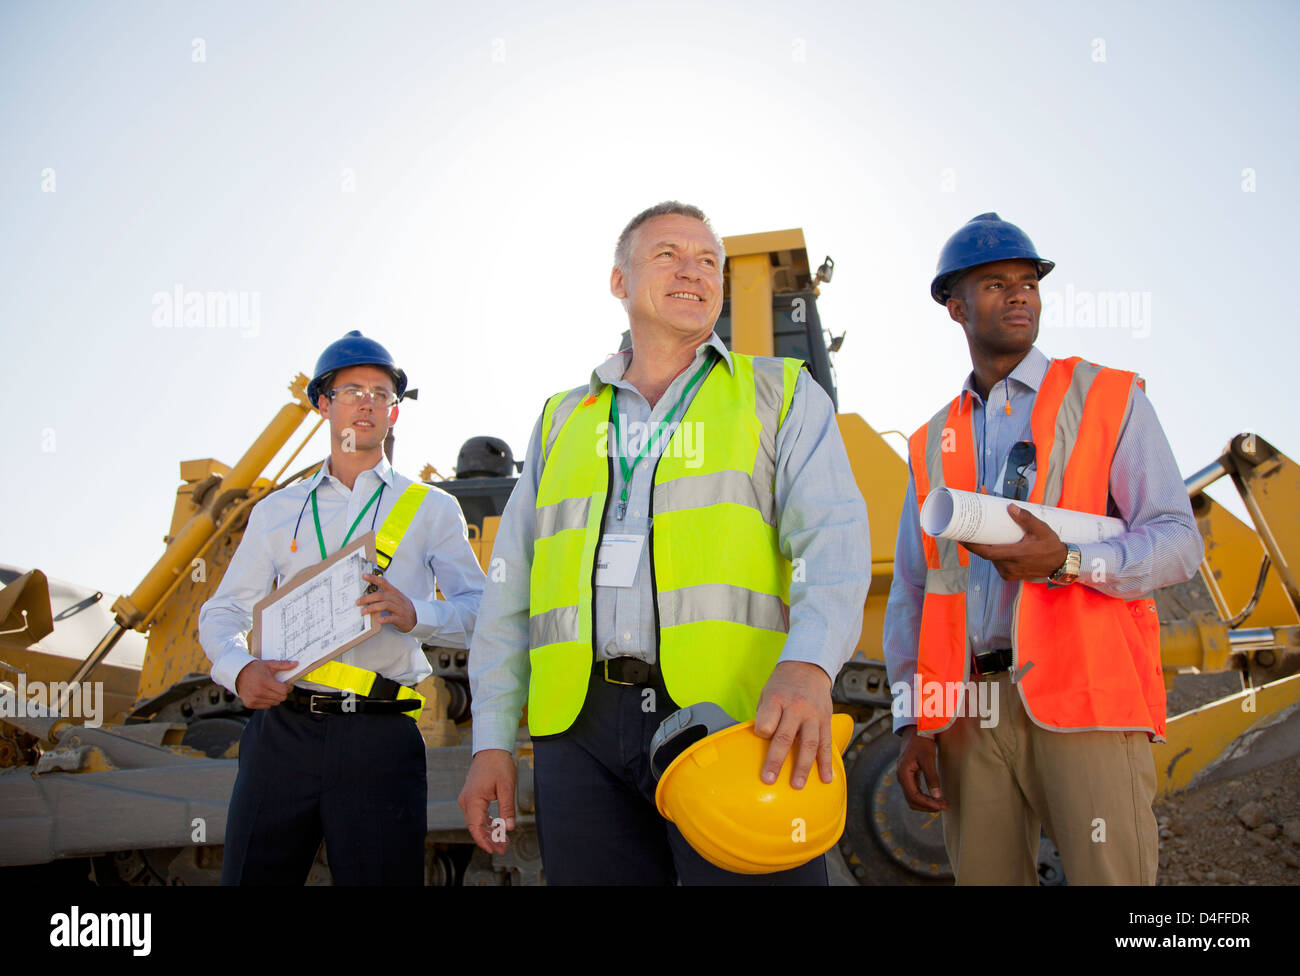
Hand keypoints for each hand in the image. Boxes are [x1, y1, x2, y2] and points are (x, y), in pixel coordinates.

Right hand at [235, 659, 295, 708]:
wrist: (238, 674)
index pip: (284, 690)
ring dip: (275, 697)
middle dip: (283, 692)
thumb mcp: (269, 664)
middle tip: (279, 687)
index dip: (288, 688)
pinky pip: (266, 706)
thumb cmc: (254, 669)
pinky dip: (268, 701)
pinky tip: (264, 693)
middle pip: (281, 698)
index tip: (287, 685)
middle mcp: (259, 692)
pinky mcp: (250, 704)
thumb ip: (283, 665)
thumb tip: (296, 664)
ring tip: (271, 690)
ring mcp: (254, 699)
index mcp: (265, 682)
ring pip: (274, 703)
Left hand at [358, 573, 416, 631]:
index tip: (364, 576)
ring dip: (372, 608)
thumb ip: (384, 594)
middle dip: (367, 598)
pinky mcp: (401, 619)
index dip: (373, 578)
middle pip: (380, 595)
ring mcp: (399, 609)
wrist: (418, 618)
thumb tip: (368, 593)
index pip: (383, 582)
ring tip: (363, 611)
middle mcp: (396, 599)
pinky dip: (385, 619)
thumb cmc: (403, 607)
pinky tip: (378, 620)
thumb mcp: (396, 598)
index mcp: (394, 592)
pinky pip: (392, 618)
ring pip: (385, 605)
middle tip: (358, 602)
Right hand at [458, 749, 516, 854]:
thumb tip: (509, 828)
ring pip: (476, 822)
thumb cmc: (498, 764)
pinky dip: (486, 823)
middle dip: (488, 839)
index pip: (475, 827)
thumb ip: (507, 808)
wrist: (491, 748)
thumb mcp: (506, 786)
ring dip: (488, 832)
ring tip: (502, 841)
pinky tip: (497, 828)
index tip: (494, 850)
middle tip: (503, 849)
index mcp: (472, 799)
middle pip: (475, 827)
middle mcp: (466, 801)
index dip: (484, 841)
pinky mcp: (472, 797)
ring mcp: (468, 799)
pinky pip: (477, 815)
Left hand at [753, 660, 833, 789]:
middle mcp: (796, 708)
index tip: (760, 737)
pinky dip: (826, 762)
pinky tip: (826, 778)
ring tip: (798, 785)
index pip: (766, 722)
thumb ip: (765, 715)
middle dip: (776, 761)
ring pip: (809, 744)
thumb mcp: (767, 692)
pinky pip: (826, 744)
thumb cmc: (783, 684)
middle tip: (769, 779)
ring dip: (803, 767)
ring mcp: (813, 715)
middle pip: (785, 737)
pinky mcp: (826, 720)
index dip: (762, 732)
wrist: (809, 667)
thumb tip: (761, 740)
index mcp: (777, 700)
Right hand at [896, 726, 946, 811]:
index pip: (914, 796)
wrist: (916, 731)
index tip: (941, 806)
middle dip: (927, 806)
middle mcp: (901, 777)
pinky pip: (915, 792)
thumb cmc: (921, 742)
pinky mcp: (909, 776)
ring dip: (926, 803)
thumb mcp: (928, 758)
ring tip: (942, 803)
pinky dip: (925, 797)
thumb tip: (937, 796)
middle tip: (944, 806)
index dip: (927, 803)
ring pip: (913, 798)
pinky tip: (936, 797)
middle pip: (912, 800)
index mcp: (903, 773)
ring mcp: (904, 777)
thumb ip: (932, 777)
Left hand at [963, 504, 1067, 580]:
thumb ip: (1026, 518)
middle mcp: (1009, 567)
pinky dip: (995, 555)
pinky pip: (998, 564)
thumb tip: (1010, 507)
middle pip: (987, 555)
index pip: (986, 552)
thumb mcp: (1041, 530)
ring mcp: (1009, 573)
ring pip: (992, 560)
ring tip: (983, 536)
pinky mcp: (1011, 576)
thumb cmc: (1051, 546)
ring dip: (987, 549)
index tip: (961, 537)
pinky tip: (995, 546)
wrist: (1061, 564)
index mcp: (1014, 556)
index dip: (971, 546)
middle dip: (977, 543)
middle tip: (970, 530)